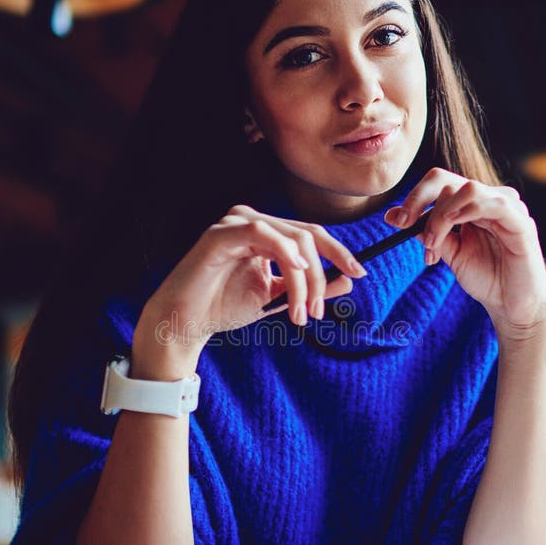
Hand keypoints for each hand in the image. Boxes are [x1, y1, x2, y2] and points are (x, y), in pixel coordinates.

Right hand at [142, 204, 366, 350]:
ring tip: (300, 313)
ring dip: (303, 279)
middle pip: (306, 236)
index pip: (310, 234)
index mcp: (264, 233)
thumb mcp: (276, 299)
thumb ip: (308, 288)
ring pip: (290, 239)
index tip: (360, 273)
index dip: (339, 252)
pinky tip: (293, 272)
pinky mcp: (221, 233)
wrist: (185, 324)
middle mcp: (251, 221)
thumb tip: (347, 280)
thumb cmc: (223, 308)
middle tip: (318, 312)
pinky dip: (284, 252)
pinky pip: (263, 233)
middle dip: (319, 276)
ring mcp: (235, 223)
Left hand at [384, 168, 545, 338]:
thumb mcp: (448, 252)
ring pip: (467, 189)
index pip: (439, 182)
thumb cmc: (485, 278)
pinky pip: (496, 204)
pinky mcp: (521, 222)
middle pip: (448, 183)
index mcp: (472, 204)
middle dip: (424, 209)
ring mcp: (508, 208)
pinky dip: (470, 210)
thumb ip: (425, 231)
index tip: (397, 222)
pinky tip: (455, 225)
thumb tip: (392, 215)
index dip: (414, 197)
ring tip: (434, 246)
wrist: (510, 305)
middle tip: (413, 235)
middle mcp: (490, 199)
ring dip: (441, 216)